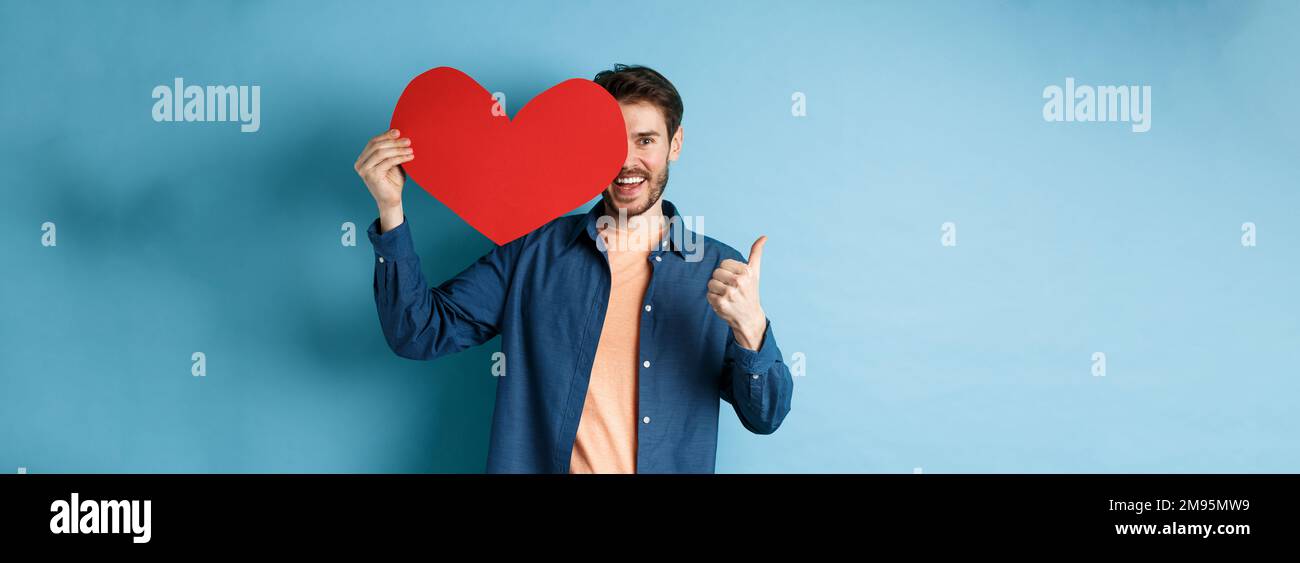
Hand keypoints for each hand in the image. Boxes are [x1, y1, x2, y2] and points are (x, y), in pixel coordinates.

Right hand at [354, 128, 413, 231]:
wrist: (392, 200)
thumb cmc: (393, 182)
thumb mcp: (391, 162)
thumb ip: (391, 150)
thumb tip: (398, 133)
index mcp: (362, 159)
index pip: (373, 142)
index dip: (385, 135)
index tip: (398, 131)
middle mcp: (360, 164)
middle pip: (377, 146)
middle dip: (393, 142)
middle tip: (408, 140)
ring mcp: (364, 170)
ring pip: (382, 153)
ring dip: (398, 149)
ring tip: (410, 148)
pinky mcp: (372, 176)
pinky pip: (388, 162)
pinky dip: (400, 157)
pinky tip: (410, 157)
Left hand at [707, 236, 767, 350]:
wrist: (750, 318)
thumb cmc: (751, 292)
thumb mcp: (755, 272)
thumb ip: (756, 253)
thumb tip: (764, 236)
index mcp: (747, 272)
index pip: (724, 263)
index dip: (727, 271)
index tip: (736, 280)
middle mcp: (739, 282)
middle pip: (716, 272)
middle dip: (721, 280)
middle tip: (731, 289)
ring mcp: (730, 293)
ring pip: (710, 283)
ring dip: (716, 290)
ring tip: (727, 296)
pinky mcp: (721, 304)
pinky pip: (708, 295)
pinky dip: (713, 300)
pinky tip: (724, 303)